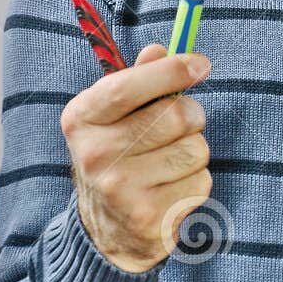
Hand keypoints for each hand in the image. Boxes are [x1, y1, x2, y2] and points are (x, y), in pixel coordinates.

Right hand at [60, 44, 211, 272]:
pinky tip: (172, 188)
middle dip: (191, 115)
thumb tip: (160, 50)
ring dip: (195, 151)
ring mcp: (121, 189)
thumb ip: (137, 81)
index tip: (200, 63)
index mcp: (81, 119)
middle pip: (174, 115)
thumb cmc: (118, 158)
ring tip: (170, 162)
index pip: (127, 86)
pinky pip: (201, 181)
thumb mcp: (114, 116)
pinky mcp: (150, 217)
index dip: (170, 71)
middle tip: (181, 125)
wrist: (108, 232)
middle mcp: (95, 154)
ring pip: (195, 148)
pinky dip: (196, 182)